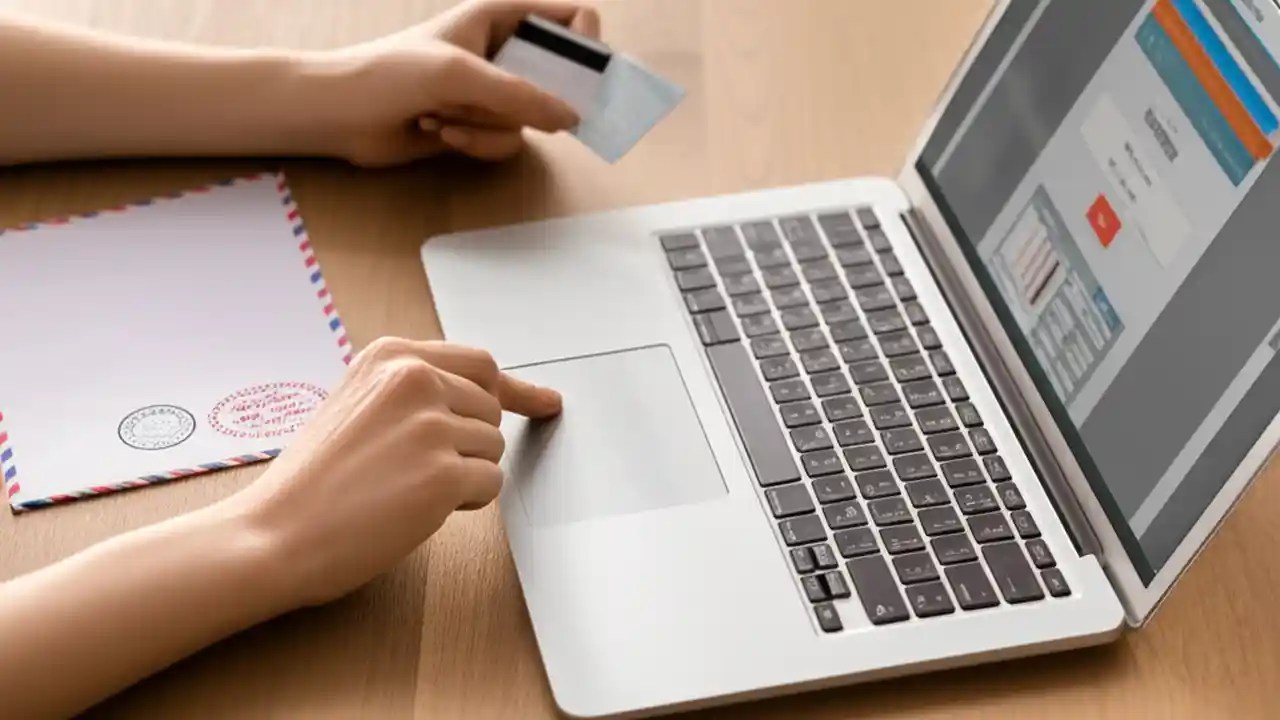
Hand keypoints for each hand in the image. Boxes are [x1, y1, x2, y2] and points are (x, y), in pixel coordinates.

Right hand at [228, 337, 561, 606]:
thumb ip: (413, 391)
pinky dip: (465, 504)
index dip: (516, 388)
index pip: (480, 365)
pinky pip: (490, 484)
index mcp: (391, 355)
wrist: (274, 533)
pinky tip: (416, 509)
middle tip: (415, 471)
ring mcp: (431, 424)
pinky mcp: (444, 474)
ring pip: (493, 449)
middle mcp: (415, 379)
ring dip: (464, 475)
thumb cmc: (313, 482)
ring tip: (403, 488)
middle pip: (491, 410)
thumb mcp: (357, 404)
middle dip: (469, 444)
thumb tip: (495, 392)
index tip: (544, 402)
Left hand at [305, 0, 601, 165]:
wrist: (340, 113)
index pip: (571, 19)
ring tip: (445, 115)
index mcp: (500, 15)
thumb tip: (571, 118)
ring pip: (532, 118)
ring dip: (489, 124)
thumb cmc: (390, 74)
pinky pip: (507, 141)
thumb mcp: (460, 74)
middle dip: (531, 100)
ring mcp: (492, 92)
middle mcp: (502, 52)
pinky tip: (439, 132)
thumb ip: (520, 95)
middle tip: (506, 107)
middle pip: (559, 77)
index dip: (587, 45)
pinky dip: (477, 143)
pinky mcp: (479, 126)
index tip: (582, 75)